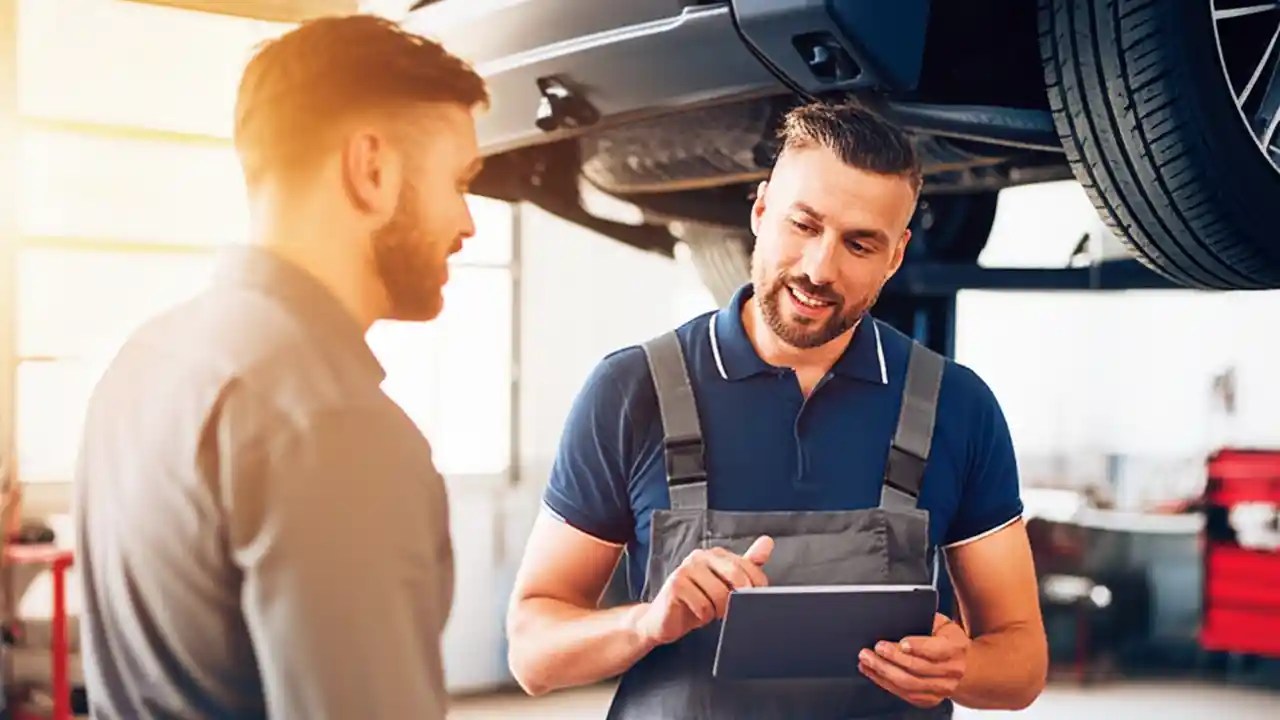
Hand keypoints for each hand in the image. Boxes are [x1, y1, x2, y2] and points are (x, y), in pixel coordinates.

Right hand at [634, 536, 773, 646]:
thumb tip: (767, 542)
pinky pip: (703, 605)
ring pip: (720, 594)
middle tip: (731, 609)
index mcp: (715, 554)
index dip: (755, 587)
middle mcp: (700, 557)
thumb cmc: (695, 601)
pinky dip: (704, 616)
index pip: (748, 566)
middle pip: (735, 576)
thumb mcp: (724, 583)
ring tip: (710, 611)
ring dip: (719, 610)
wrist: (662, 619)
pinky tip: (697, 614)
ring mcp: (686, 569)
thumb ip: (746, 564)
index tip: (750, 600)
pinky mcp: (676, 585)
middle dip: (738, 598)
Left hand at [858, 613, 969, 707]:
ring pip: (909, 684)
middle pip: (918, 668)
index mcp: (956, 647)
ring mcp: (942, 688)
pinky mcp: (930, 699)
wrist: (960, 663)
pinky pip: (905, 694)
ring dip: (884, 672)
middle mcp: (952, 670)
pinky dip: (885, 683)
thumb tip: (900, 618)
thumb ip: (925, 619)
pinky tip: (873, 672)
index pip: (936, 649)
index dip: (918, 646)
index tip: (901, 642)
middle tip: (875, 649)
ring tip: (867, 660)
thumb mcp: (941, 622)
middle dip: (892, 658)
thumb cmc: (945, 638)